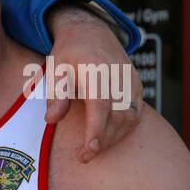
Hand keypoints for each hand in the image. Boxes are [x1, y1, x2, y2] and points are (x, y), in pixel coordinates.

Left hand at [42, 8, 141, 162]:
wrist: (92, 32)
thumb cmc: (69, 53)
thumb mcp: (55, 69)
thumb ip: (56, 95)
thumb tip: (52, 119)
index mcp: (96, 69)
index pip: (100, 104)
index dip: (97, 129)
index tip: (90, 150)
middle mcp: (119, 76)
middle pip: (118, 115)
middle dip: (103, 140)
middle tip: (84, 157)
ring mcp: (131, 81)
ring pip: (130, 117)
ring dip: (113, 138)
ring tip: (92, 150)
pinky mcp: (137, 87)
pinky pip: (136, 113)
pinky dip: (123, 129)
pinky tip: (107, 138)